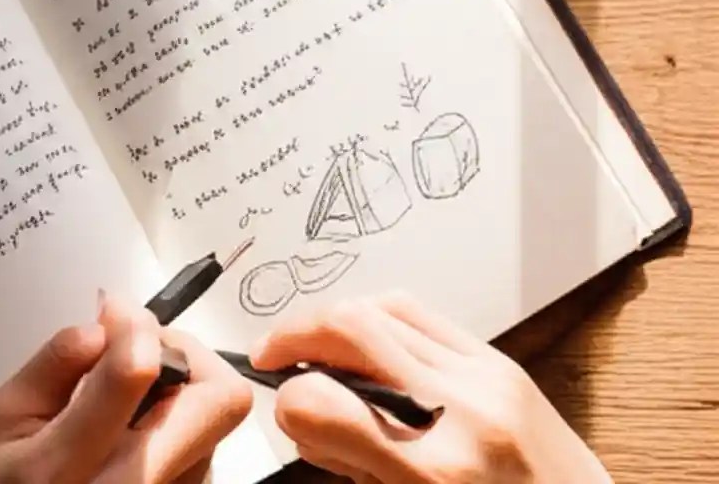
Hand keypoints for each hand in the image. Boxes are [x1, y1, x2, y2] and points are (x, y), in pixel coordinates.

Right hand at [0, 291, 252, 483]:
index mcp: (65, 464)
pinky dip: (179, 422)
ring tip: (131, 398)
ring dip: (182, 390)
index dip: (136, 328)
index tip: (117, 314)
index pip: (135, 376)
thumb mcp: (2, 419)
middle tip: (143, 349)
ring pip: (215, 421)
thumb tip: (102, 326)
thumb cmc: (3, 483)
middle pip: (219, 401)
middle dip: (187, 353)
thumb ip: (53, 365)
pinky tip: (137, 429)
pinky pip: (207, 446)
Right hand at [251, 292, 612, 483]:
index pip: (320, 404)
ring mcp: (488, 378)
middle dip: (293, 333)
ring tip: (317, 348)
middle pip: (348, 328)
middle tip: (272, 355)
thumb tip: (305, 410)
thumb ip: (351, 456)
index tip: (286, 411)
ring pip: (382, 308)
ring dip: (334, 320)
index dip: (286, 403)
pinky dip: (379, 319)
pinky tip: (367, 343)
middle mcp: (462, 411)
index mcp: (433, 469)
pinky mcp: (503, 365)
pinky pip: (424, 315)